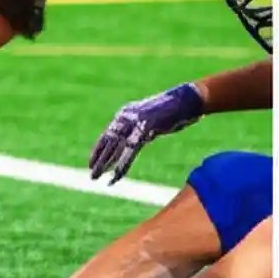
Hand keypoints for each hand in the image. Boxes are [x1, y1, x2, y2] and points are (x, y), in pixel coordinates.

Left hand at [89, 83, 203, 183]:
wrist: (186, 99)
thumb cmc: (174, 109)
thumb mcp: (153, 119)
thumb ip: (143, 128)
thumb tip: (139, 139)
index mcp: (126, 112)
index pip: (107, 134)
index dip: (98, 150)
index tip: (91, 163)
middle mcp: (126, 116)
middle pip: (108, 142)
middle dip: (99, 160)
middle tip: (92, 176)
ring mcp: (135, 122)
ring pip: (115, 148)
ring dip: (105, 164)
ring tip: (96, 178)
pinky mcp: (144, 129)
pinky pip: (130, 151)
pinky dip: (122, 165)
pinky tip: (115, 176)